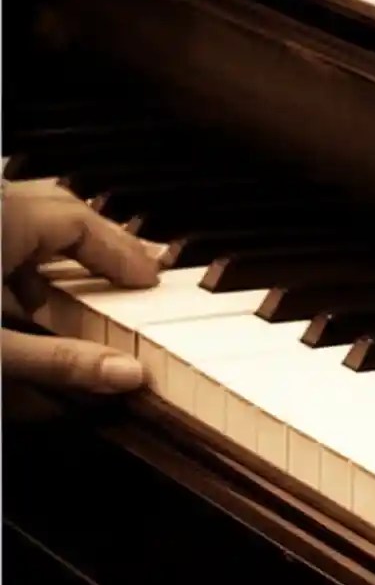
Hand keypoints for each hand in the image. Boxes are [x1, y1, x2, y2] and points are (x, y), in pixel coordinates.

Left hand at [2, 179, 160, 392]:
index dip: (123, 254)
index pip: (83, 224)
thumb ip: (58, 361)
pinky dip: (25, 250)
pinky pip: (4, 224)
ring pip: (31, 213)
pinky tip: (23, 291)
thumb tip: (127, 374)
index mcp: (9, 218)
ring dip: (65, 244)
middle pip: (63, 210)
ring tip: (89, 278)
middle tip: (137, 268)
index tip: (151, 279)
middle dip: (103, 240)